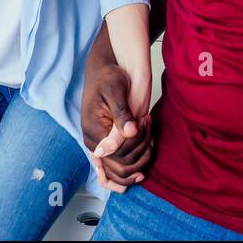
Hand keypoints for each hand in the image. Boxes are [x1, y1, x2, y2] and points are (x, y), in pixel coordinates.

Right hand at [81, 61, 154, 191]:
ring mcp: (100, 145)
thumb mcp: (115, 89)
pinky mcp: (107, 143)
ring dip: (141, 158)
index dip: (138, 145)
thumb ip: (121, 113)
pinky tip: (147, 146)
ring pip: (122, 171)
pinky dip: (135, 164)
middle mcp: (94, 143)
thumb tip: (130, 133)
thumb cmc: (109, 76)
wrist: (104, 71)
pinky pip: (118, 166)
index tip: (146, 120)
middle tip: (148, 124)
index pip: (118, 156)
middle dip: (141, 152)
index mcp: (93, 131)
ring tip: (148, 129)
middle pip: (121, 169)